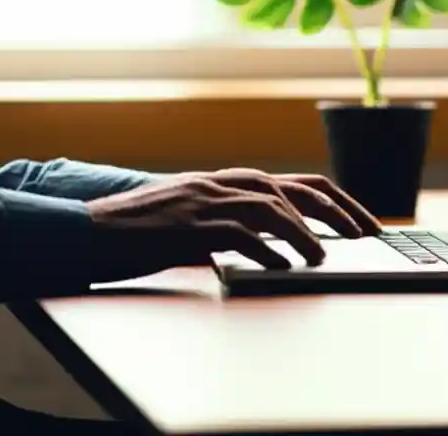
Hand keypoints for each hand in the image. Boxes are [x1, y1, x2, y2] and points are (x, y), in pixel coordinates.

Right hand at [84, 168, 380, 281]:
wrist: (83, 231)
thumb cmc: (133, 233)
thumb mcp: (186, 219)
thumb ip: (223, 223)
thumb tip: (269, 246)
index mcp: (220, 182)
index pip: (289, 182)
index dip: (331, 199)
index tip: (359, 221)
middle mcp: (216, 184)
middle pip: (291, 187)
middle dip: (335, 210)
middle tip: (365, 233)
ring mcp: (201, 202)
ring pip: (269, 206)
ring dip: (303, 231)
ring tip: (323, 256)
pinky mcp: (186, 226)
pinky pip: (237, 233)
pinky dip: (266, 249)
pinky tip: (283, 266)